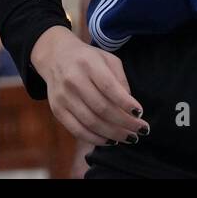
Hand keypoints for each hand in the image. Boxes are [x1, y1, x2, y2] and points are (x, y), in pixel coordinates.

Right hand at [30, 27, 147, 145]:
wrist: (56, 57)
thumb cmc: (88, 59)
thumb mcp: (108, 59)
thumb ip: (120, 79)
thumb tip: (130, 107)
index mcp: (88, 64)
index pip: (108, 87)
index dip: (125, 102)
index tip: (140, 112)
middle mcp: (73, 80)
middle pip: (102, 108)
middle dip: (124, 123)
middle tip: (141, 130)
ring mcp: (63, 97)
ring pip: (91, 122)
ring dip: (113, 134)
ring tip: (129, 137)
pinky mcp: (57, 110)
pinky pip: (77, 130)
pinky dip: (96, 139)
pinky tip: (110, 140)